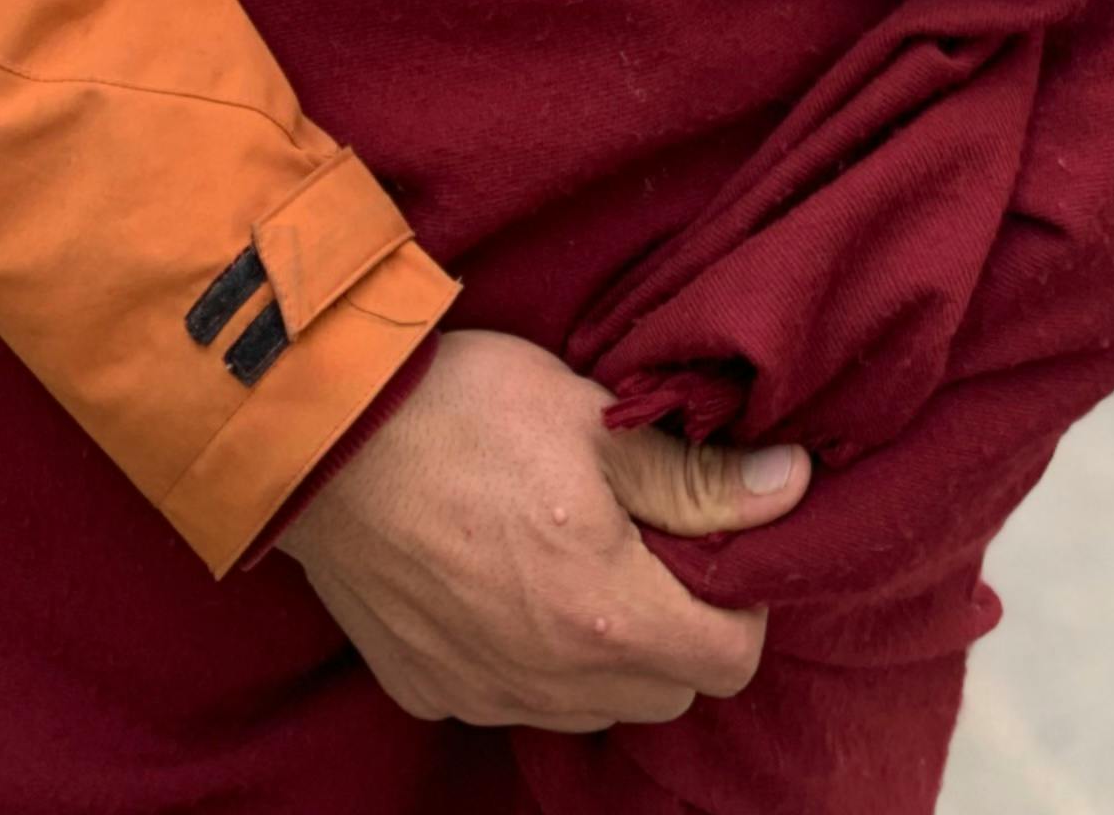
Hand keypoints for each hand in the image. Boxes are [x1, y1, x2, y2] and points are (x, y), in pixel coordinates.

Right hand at [277, 327, 811, 732]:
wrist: (321, 434)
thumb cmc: (465, 410)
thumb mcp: (593, 420)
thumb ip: (696, 478)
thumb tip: (792, 486)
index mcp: (607, 614)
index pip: (732, 658)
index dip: (739, 598)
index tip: (706, 538)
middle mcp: (550, 679)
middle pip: (666, 691)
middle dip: (678, 627)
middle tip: (645, 541)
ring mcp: (484, 692)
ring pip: (591, 704)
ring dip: (605, 649)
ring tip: (572, 554)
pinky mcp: (430, 689)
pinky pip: (511, 695)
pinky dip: (526, 655)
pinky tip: (499, 577)